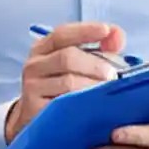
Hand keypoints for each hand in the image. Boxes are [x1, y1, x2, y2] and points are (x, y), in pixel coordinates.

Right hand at [6, 22, 125, 143]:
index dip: (85, 30)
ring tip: (105, 92)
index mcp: (43, 49)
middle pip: (67, 58)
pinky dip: (83, 103)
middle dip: (95, 65)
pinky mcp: (35, 109)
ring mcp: (32, 87)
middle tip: (112, 75)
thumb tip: (117, 35)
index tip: (106, 30)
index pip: (62, 34)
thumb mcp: (78, 64)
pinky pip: (65, 104)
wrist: (37, 118)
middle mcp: (34, 65)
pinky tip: (93, 105)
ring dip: (92, 86)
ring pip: (68, 82)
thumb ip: (100, 47)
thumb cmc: (63, 87)